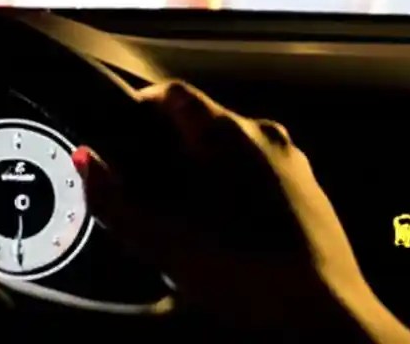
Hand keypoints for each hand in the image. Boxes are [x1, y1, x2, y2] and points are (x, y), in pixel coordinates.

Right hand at [73, 82, 409, 342]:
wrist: (322, 315)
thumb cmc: (246, 273)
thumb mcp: (158, 241)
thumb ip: (111, 199)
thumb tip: (87, 163)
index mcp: (224, 133)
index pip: (172, 93)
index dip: (140, 104)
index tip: (124, 126)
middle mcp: (262, 137)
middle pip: (203, 121)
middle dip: (171, 144)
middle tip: (147, 178)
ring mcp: (292, 164)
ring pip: (235, 148)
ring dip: (207, 168)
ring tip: (186, 211)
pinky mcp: (311, 193)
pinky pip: (262, 174)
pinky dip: (238, 189)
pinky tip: (227, 229)